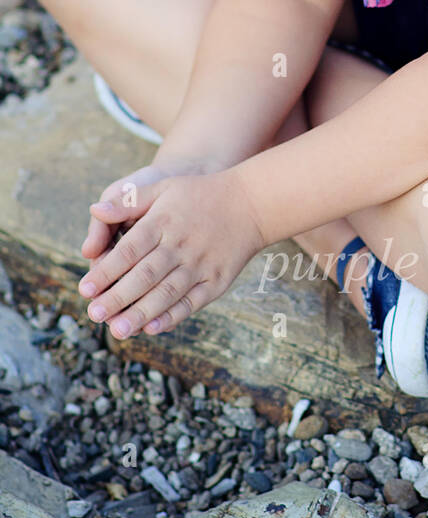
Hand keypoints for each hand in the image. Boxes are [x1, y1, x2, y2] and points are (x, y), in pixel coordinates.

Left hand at [76, 167, 265, 339]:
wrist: (252, 204)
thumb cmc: (200, 195)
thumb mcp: (164, 187)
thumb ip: (129, 201)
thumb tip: (94, 211)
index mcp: (163, 222)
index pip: (129, 250)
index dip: (106, 271)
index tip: (85, 288)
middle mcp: (181, 245)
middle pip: (144, 275)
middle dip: (117, 297)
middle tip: (93, 314)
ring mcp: (201, 265)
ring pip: (166, 293)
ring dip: (140, 313)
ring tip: (117, 330)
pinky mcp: (216, 281)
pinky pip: (192, 302)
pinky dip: (172, 316)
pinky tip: (152, 327)